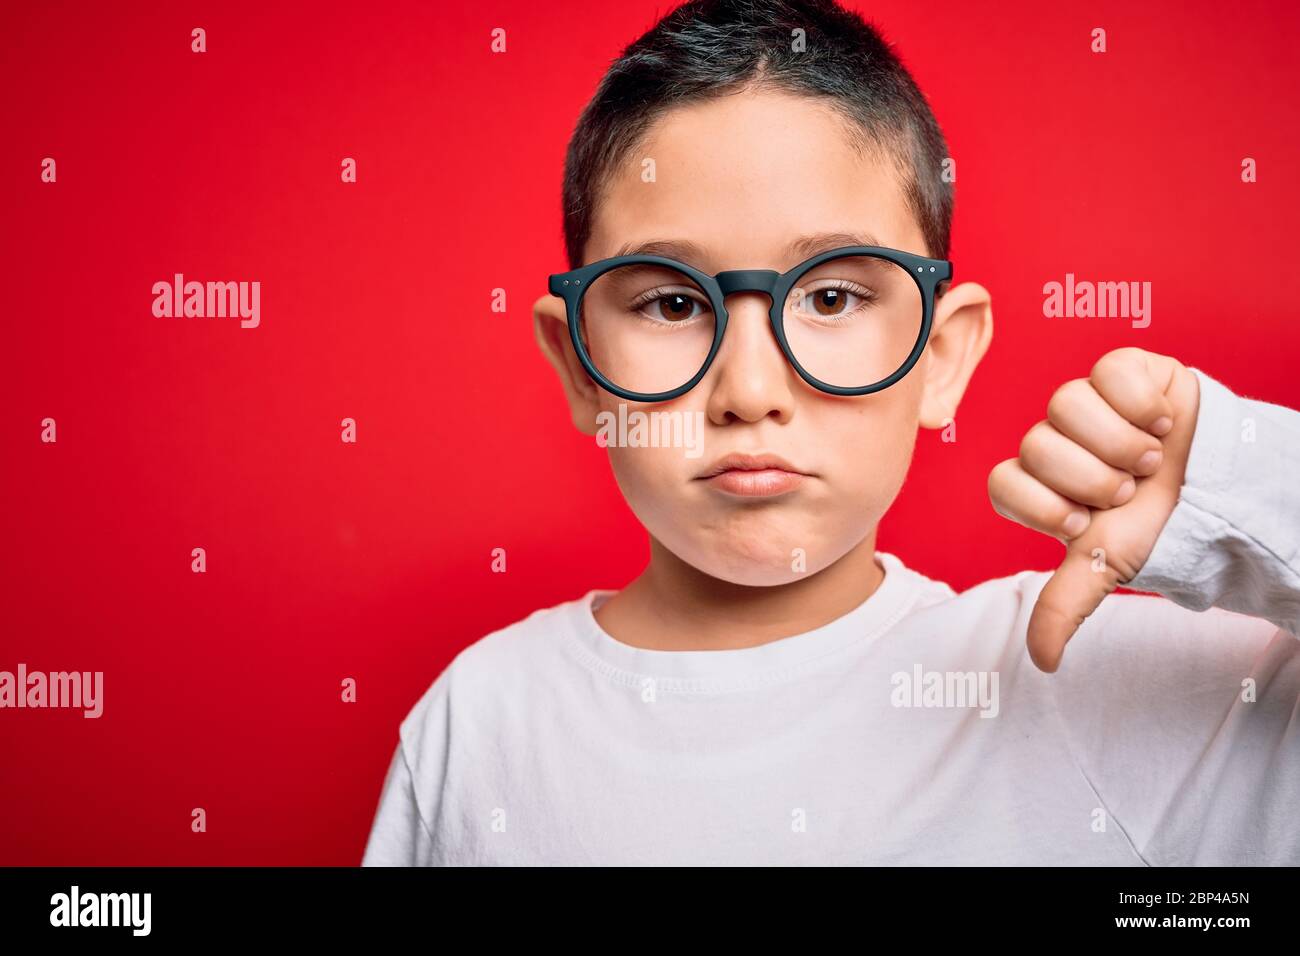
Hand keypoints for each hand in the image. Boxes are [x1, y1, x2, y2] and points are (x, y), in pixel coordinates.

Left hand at [988, 347, 1200, 672]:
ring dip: (1118, 443)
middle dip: (1091, 478)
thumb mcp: (1109, 565)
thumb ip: (1065, 604)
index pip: (1001, 484)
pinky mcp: (1120, 370)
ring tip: (1150, 460)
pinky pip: (1107, 371)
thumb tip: (1041, 662)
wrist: (1220, 488)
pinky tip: (1163, 424)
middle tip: (1128, 490)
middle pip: (1035, 445)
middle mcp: (1052, 439)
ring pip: (1065, 404)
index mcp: (1039, 483)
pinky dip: (1142, 404)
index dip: (1042, 504)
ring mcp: (1083, 401)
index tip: (1084, 521)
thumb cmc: (1157, 523)